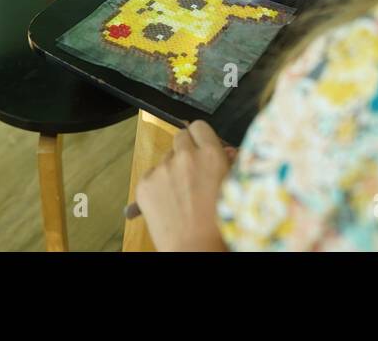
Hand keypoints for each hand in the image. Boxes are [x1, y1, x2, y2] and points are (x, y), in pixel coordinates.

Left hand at [134, 121, 234, 250]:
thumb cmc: (220, 225)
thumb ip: (226, 164)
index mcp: (211, 154)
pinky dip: (158, 184)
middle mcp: (185, 156)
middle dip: (186, 149)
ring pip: (166, 158)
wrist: (196, 249)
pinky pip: (151, 174)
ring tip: (181, 194)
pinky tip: (168, 202)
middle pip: (180, 136)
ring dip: (172, 169)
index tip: (200, 146)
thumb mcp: (232, 187)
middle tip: (191, 169)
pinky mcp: (145, 183)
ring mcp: (162, 169)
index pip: (199, 127)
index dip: (200, 137)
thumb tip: (224, 151)